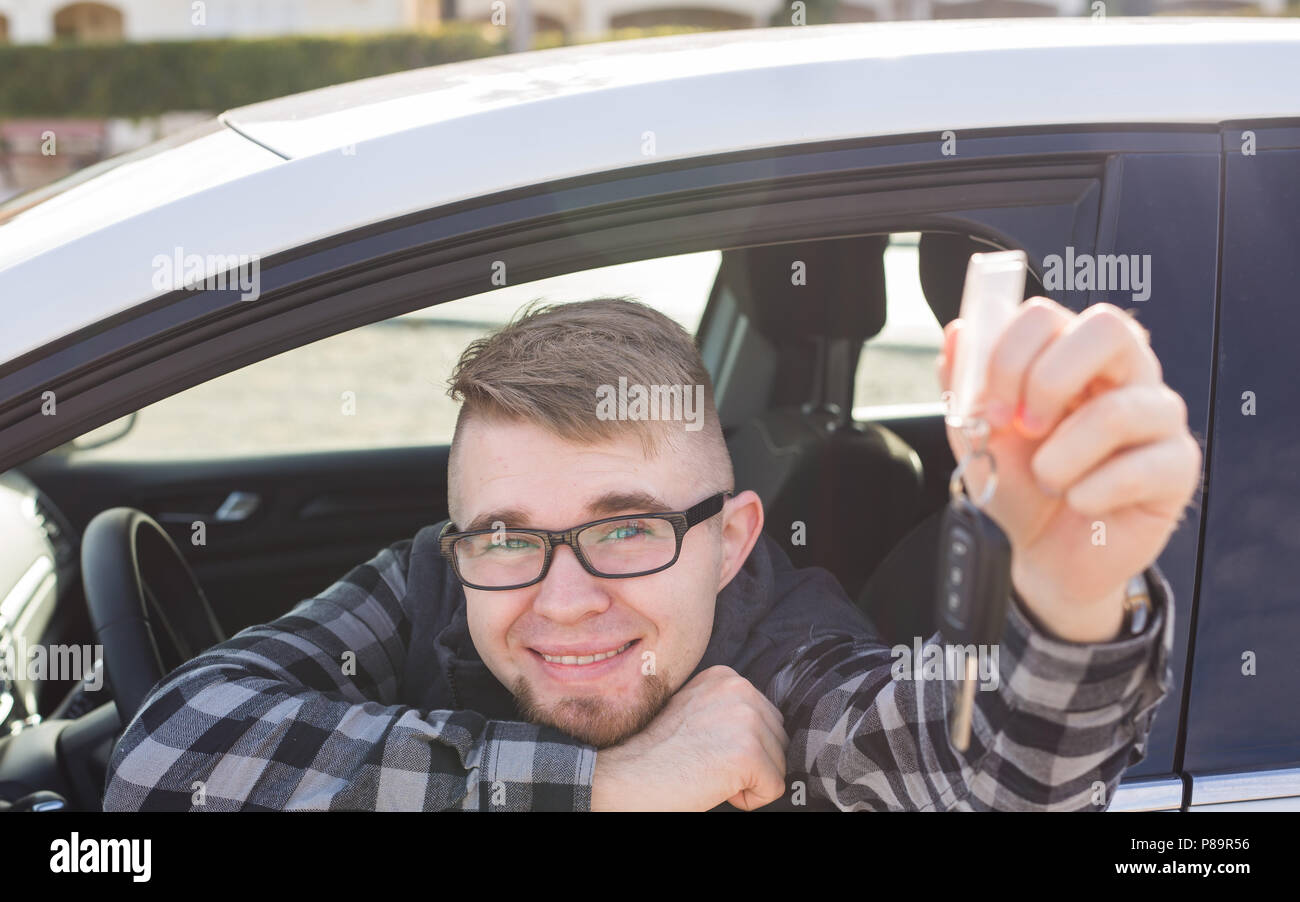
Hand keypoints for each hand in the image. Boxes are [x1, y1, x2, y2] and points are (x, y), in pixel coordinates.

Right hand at [590, 665, 788, 810]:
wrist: (623, 776)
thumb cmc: (655, 753)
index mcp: (726, 677)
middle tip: (704, 764)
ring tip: (706, 773)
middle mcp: (739, 688)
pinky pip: (774, 788)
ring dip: (748, 780)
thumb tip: (764, 730)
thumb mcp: (695, 711)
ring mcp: (745, 719)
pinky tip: (712, 786)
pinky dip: (747, 799)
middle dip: (751, 763)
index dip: (740, 747)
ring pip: (779, 765)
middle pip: (779, 740)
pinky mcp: (747, 753)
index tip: (702, 749)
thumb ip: (727, 709)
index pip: (767, 719)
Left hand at [937, 299, 1200, 641]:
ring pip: (1117, 411)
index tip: (991, 410)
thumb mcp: (977, 433)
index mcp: (1073, 353)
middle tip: (1024, 430)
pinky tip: (1080, 504)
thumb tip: (960, 331)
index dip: (1010, 357)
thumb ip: (965, 382)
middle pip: (1110, 327)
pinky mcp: (1178, 464)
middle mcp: (1125, 372)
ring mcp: (1159, 414)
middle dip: (1049, 382)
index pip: (1048, 315)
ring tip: (1049, 482)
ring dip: (1060, 459)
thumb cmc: (1019, 484)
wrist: (1043, 552)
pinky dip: (1089, 495)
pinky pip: (1138, 469)